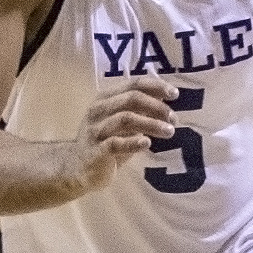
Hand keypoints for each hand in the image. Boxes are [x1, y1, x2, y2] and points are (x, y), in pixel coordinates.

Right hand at [70, 78, 179, 194]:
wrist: (77, 167)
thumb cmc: (105, 142)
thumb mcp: (122, 123)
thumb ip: (140, 110)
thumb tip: (165, 99)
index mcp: (105, 98)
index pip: (133, 84)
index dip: (155, 87)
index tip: (174, 94)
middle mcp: (98, 110)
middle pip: (130, 99)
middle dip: (156, 106)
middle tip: (174, 118)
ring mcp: (96, 130)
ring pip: (125, 119)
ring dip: (151, 124)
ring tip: (169, 131)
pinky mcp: (96, 151)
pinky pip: (115, 143)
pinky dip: (133, 142)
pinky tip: (147, 143)